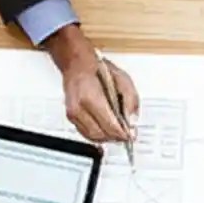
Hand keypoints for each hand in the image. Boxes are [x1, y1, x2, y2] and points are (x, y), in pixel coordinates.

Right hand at [45, 24, 140, 142]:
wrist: (77, 64)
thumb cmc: (98, 69)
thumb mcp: (123, 80)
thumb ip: (131, 101)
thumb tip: (132, 121)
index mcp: (92, 97)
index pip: (109, 126)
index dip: (122, 134)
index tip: (131, 135)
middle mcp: (79, 108)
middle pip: (101, 134)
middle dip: (115, 137)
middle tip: (126, 135)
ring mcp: (73, 114)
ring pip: (93, 137)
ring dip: (107, 138)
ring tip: (117, 134)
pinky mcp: (71, 117)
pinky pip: (86, 134)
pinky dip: (97, 136)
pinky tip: (106, 131)